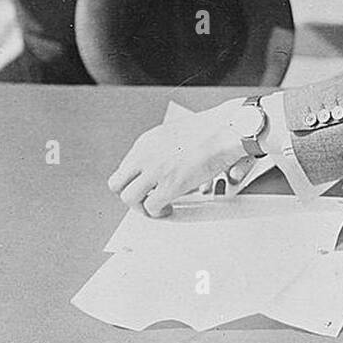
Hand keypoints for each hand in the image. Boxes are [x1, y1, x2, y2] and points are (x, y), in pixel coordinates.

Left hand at [108, 100, 246, 216]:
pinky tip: (167, 209)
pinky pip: (151, 207)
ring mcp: (155, 171)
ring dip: (140, 207)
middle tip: (143, 200)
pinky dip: (158, 212)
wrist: (225, 130)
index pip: (124, 168)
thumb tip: (165, 162)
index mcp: (146, 142)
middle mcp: (145, 156)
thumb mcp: (176, 133)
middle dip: (129, 195)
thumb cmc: (211, 130)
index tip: (144, 187)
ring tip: (154, 208)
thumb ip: (164, 149)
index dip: (134, 181)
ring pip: (129, 198)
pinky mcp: (170, 185)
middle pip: (117, 184)